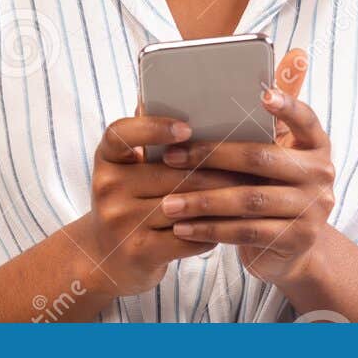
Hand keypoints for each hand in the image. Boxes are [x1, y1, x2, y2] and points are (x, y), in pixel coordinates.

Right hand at [75, 114, 254, 296]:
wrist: (106, 258)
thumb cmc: (130, 204)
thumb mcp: (129, 171)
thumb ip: (150, 142)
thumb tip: (181, 99)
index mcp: (107, 159)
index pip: (121, 134)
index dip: (153, 128)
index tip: (186, 128)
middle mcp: (107, 187)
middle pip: (171, 173)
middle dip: (216, 170)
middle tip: (251, 166)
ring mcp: (120, 221)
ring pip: (184, 205)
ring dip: (221, 200)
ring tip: (248, 193)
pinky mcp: (137, 251)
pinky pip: (186, 237)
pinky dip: (211, 231)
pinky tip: (229, 225)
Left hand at [158, 49, 335, 286]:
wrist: (292, 249)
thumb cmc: (270, 192)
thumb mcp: (273, 162)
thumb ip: (257, 133)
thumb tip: (209, 97)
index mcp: (315, 146)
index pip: (305, 119)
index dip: (287, 106)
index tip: (264, 95)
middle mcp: (320, 174)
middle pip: (260, 158)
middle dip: (211, 156)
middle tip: (172, 157)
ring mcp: (312, 208)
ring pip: (248, 199)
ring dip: (202, 201)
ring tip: (169, 203)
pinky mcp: (297, 239)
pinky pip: (246, 231)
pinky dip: (210, 229)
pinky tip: (183, 228)